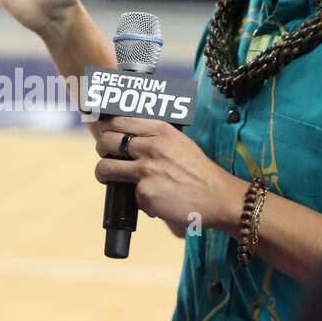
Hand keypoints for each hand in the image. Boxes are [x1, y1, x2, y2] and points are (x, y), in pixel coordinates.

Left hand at [95, 117, 247, 236]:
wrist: (219, 197)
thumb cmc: (200, 172)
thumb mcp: (180, 143)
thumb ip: (156, 138)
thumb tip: (130, 139)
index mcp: (161, 130)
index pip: (119, 121)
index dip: (109, 129)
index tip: (107, 135)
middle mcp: (151, 146)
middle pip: (107, 141)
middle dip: (102, 150)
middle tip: (106, 156)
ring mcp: (146, 170)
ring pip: (105, 168)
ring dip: (103, 174)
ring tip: (109, 178)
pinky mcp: (145, 193)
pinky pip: (129, 195)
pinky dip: (139, 199)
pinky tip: (155, 199)